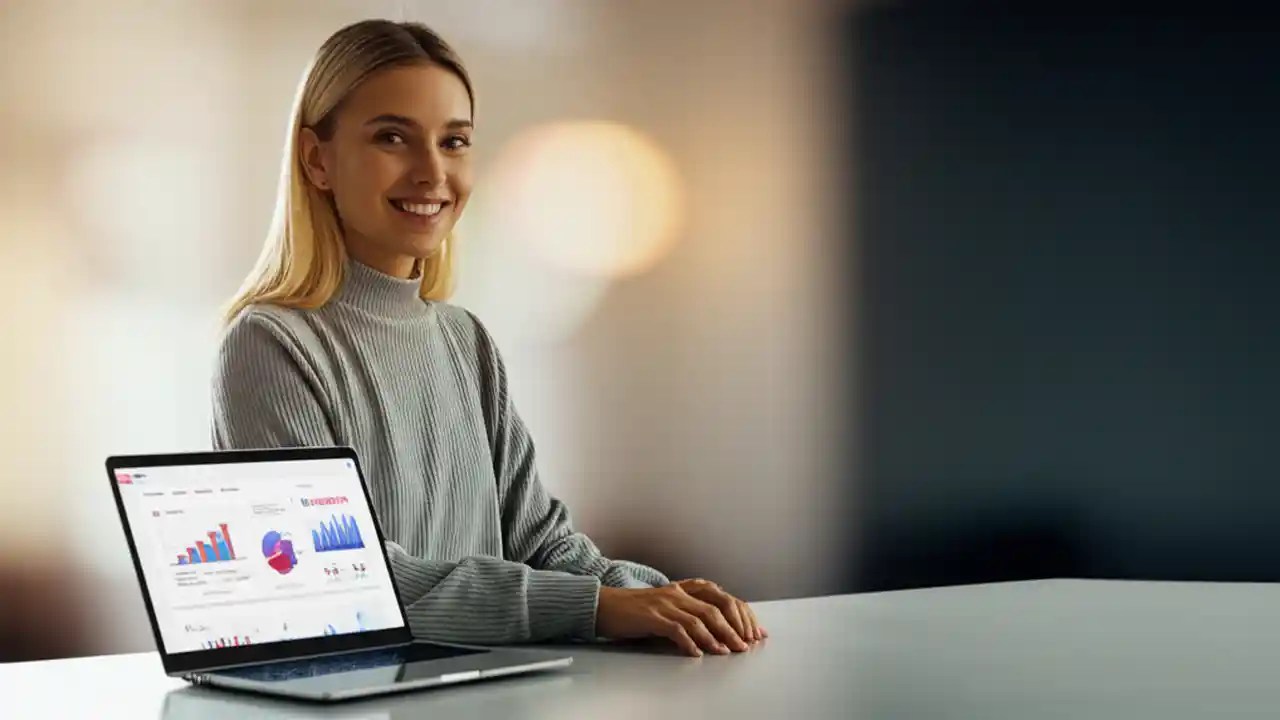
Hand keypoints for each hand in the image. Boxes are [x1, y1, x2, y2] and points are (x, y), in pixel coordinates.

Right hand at [595, 581, 762, 656]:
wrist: (606, 606)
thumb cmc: (638, 609)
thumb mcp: (669, 603)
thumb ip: (692, 610)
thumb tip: (721, 629)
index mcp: (686, 588)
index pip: (724, 598)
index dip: (742, 615)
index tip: (754, 632)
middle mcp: (679, 592)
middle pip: (716, 607)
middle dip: (734, 628)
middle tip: (745, 645)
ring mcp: (666, 603)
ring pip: (700, 618)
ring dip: (717, 637)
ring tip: (727, 651)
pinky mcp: (652, 617)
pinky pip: (676, 629)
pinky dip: (690, 642)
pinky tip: (697, 653)